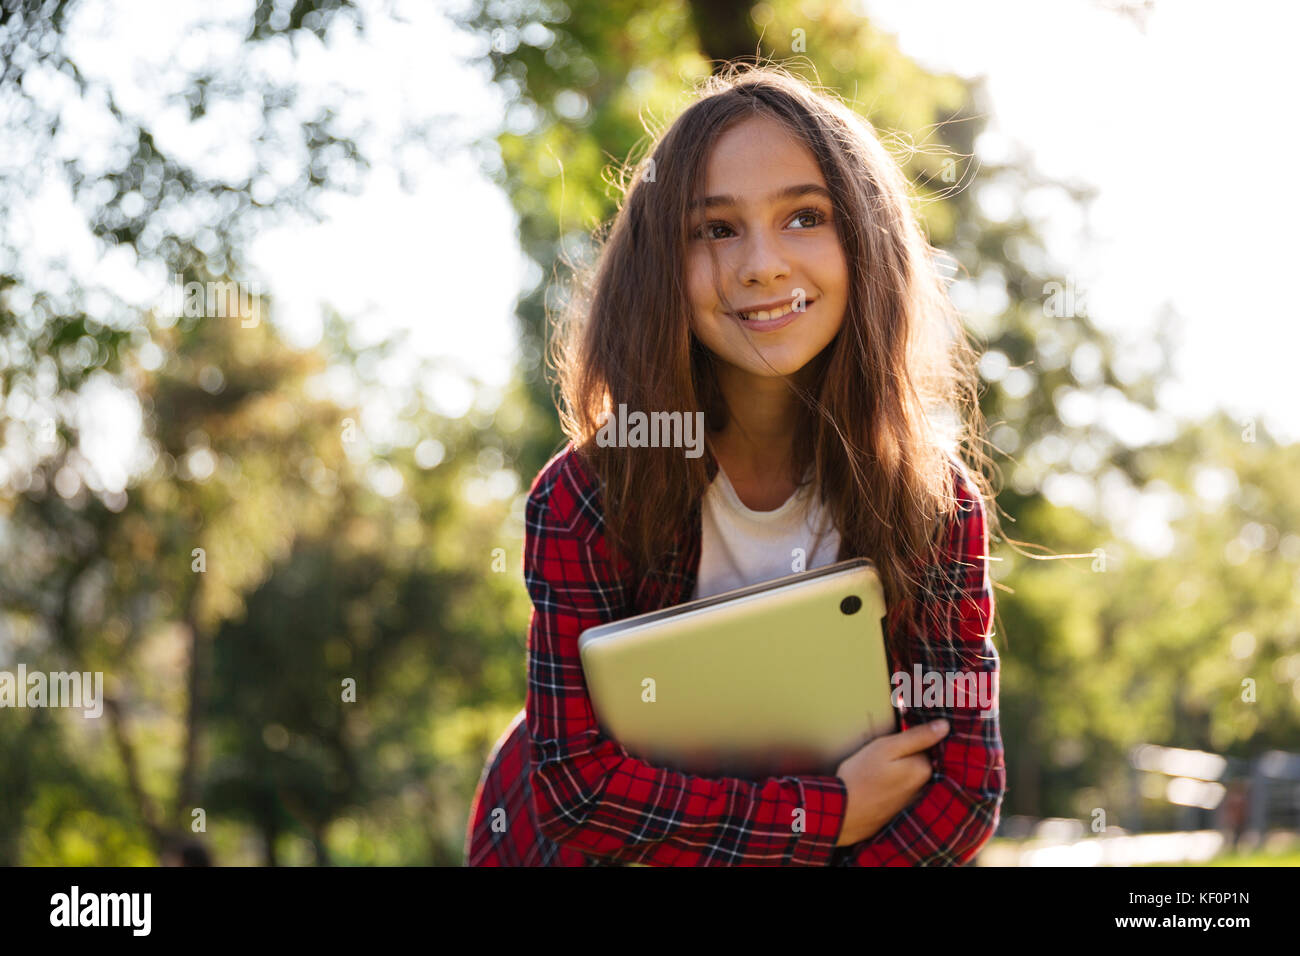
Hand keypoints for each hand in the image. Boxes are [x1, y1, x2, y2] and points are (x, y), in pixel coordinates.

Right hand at [833, 719, 948, 846]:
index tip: (894, 736)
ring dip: (899, 766)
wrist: (844, 813)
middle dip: (906, 752)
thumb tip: (945, 725)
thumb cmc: (862, 776)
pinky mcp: (900, 807)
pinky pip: (901, 786)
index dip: (910, 736)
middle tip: (881, 752)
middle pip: (919, 758)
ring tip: (877, 766)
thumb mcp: (887, 748)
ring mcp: (912, 799)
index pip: (927, 744)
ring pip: (909, 772)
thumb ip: (917, 736)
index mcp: (924, 768)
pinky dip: (893, 780)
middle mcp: (924, 786)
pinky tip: (877, 780)